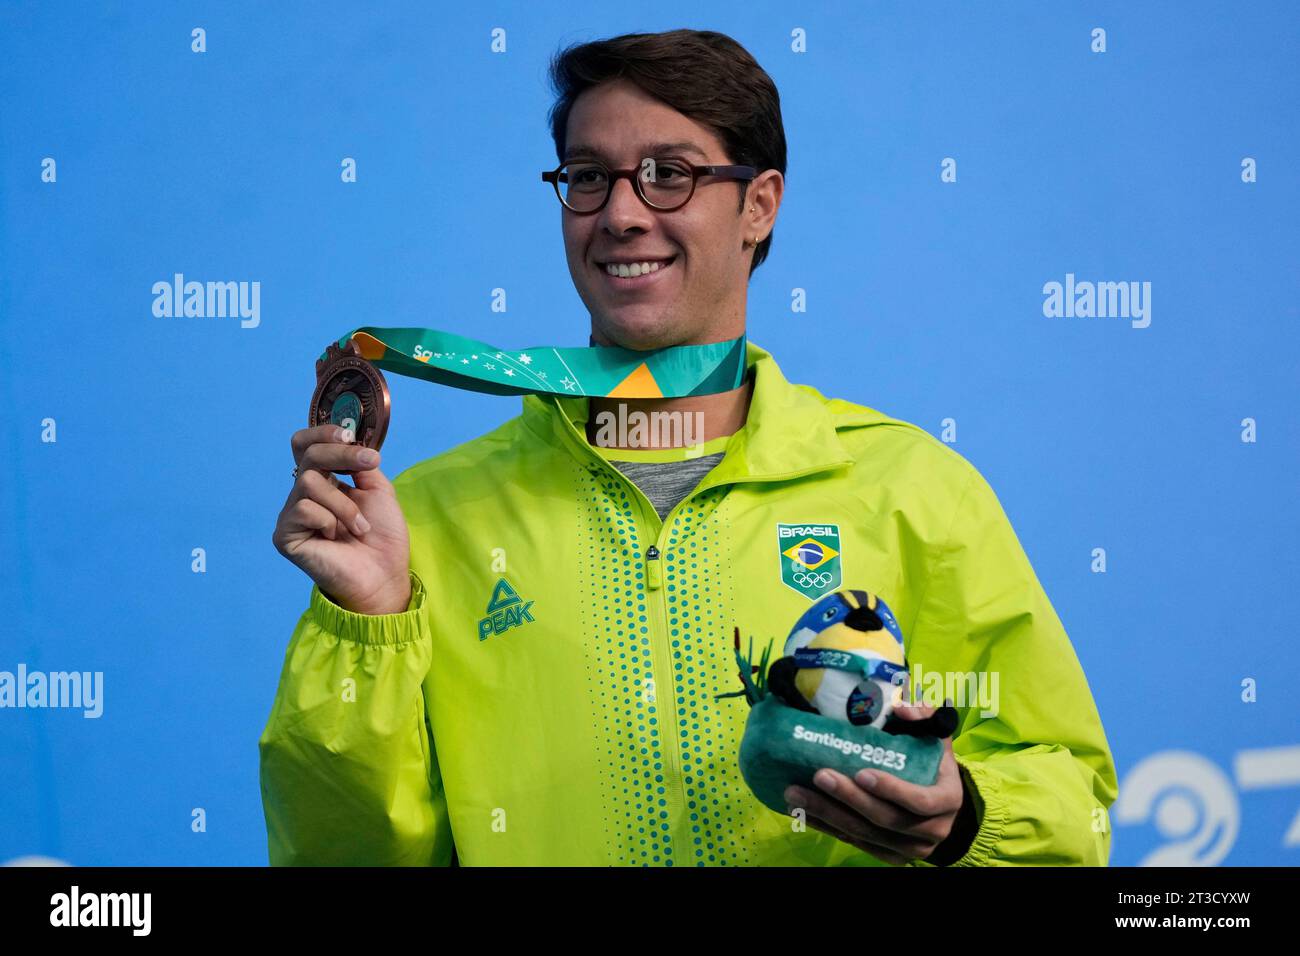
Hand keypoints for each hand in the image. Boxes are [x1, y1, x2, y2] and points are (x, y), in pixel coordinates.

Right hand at [272, 423, 411, 614]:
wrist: (384, 574)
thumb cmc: (382, 536)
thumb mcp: (377, 489)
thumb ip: (359, 462)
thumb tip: (349, 439)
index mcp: (324, 482)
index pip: (307, 445)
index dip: (323, 433)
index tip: (349, 434)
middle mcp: (304, 495)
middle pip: (308, 455)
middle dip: (341, 454)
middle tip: (371, 462)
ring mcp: (292, 515)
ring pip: (309, 483)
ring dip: (344, 504)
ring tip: (360, 526)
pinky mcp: (285, 536)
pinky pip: (304, 509)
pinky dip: (329, 520)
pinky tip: (335, 538)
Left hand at [784, 700, 966, 865]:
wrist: (936, 795)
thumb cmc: (931, 755)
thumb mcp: (933, 731)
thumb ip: (922, 713)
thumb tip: (902, 706)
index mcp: (947, 799)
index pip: (921, 801)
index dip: (892, 790)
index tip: (861, 772)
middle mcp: (933, 830)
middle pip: (886, 820)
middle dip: (850, 799)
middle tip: (819, 776)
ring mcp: (909, 848)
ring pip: (865, 835)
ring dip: (829, 815)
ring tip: (796, 793)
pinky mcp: (888, 855)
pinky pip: (854, 842)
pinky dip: (826, 827)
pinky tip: (801, 811)